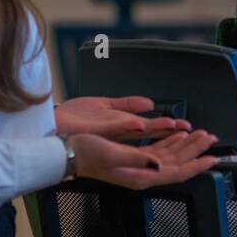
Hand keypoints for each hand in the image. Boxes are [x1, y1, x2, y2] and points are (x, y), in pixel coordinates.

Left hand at [55, 96, 191, 141]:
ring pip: (135, 132)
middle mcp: (116, 133)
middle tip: (187, 131)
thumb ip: (128, 104)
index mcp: (120, 127)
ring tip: (171, 127)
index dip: (169, 129)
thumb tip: (150, 103)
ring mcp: (106, 133)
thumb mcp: (105, 106)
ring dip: (154, 130)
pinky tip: (139, 123)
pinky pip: (113, 128)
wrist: (48, 123)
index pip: (151, 129)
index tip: (185, 128)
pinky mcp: (93, 130)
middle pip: (148, 133)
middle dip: (169, 132)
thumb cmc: (72, 117)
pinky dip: (127, 125)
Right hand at [68, 131, 219, 189]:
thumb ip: (138, 159)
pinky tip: (178, 136)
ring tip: (201, 135)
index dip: (197, 165)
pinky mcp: (135, 157)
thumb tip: (160, 163)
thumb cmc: (86, 154)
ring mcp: (140, 165)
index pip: (177, 172)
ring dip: (187, 145)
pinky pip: (160, 151)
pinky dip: (172, 143)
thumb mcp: (112, 155)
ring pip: (172, 157)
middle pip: (178, 163)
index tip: (212, 158)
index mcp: (141, 176)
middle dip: (196, 150)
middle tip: (211, 138)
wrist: (68, 153)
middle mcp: (144, 172)